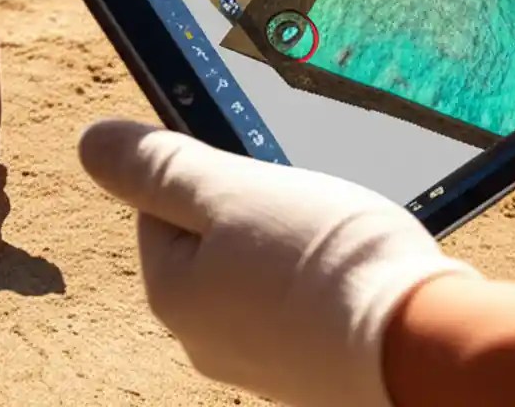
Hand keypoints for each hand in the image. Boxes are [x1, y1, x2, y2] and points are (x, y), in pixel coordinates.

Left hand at [78, 120, 477, 406]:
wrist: (424, 345)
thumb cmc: (323, 262)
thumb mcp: (227, 189)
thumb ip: (156, 166)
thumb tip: (90, 142)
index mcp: (172, 294)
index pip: (160, 209)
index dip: (207, 175)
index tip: (252, 170)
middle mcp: (206, 341)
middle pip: (214, 244)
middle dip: (258, 212)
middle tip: (302, 203)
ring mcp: (263, 363)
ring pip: (265, 274)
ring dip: (297, 246)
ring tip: (338, 239)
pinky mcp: (315, 372)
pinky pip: (308, 308)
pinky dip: (330, 283)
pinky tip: (359, 274)